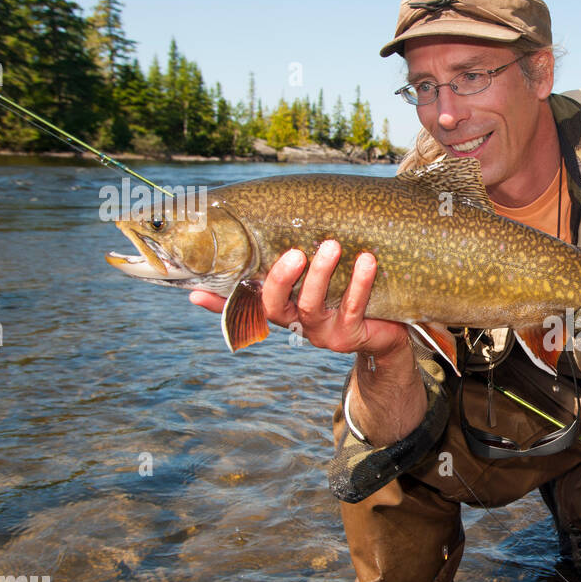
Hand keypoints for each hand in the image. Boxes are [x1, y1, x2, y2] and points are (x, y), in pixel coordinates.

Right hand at [188, 240, 408, 359]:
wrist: (386, 336)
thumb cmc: (344, 297)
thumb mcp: (314, 283)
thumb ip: (286, 269)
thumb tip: (246, 251)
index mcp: (282, 309)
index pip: (244, 304)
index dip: (218, 301)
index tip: (195, 290)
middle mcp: (296, 323)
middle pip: (276, 305)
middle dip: (281, 278)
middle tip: (294, 251)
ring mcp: (322, 333)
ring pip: (313, 305)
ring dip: (322, 273)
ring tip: (332, 245)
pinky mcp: (351, 336)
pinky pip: (353, 308)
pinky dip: (361, 283)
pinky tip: (367, 260)